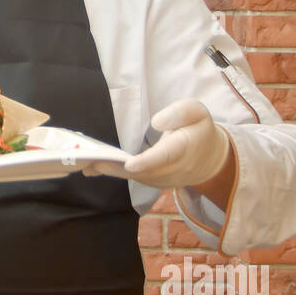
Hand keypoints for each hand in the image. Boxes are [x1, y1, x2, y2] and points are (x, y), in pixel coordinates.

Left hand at [82, 99, 228, 188]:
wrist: (208, 160)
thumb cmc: (199, 130)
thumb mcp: (198, 112)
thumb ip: (181, 112)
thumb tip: (157, 121)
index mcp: (183, 149)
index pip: (165, 157)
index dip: (147, 162)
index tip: (130, 164)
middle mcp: (171, 169)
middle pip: (143, 171)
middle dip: (117, 167)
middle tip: (92, 159)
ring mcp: (162, 180)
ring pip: (135, 177)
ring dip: (111, 171)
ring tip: (86, 163)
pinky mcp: (153, 182)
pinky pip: (132, 179)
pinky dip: (113, 172)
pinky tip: (92, 166)